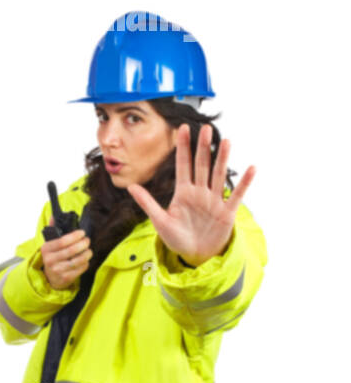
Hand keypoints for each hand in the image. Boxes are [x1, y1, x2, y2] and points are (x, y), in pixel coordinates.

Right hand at [40, 224, 90, 289]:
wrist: (50, 277)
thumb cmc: (52, 256)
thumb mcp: (49, 244)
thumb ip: (52, 229)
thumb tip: (54, 215)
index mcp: (46, 249)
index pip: (62, 241)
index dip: (74, 236)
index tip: (82, 233)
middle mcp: (50, 260)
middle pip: (71, 250)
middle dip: (83, 244)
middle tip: (87, 240)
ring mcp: (58, 270)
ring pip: (78, 260)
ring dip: (87, 254)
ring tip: (89, 250)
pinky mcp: (66, 278)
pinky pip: (81, 268)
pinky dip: (86, 263)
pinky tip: (85, 260)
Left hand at [129, 124, 256, 266]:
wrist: (193, 255)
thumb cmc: (176, 237)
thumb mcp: (159, 220)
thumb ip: (147, 202)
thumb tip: (131, 186)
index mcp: (183, 192)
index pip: (182, 164)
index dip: (183, 147)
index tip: (183, 128)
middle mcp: (199, 192)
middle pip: (201, 165)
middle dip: (203, 147)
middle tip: (206, 127)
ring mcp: (213, 201)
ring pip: (218, 175)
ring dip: (222, 159)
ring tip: (226, 141)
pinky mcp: (226, 213)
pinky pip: (236, 195)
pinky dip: (244, 182)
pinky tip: (251, 168)